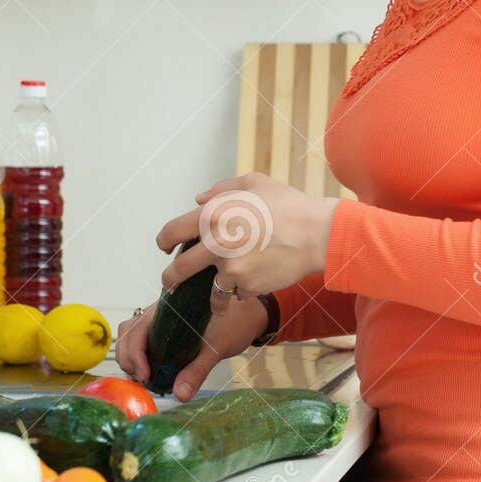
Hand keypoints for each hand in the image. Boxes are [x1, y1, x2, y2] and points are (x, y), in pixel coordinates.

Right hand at [113, 295, 271, 401]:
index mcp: (169, 308)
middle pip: (129, 332)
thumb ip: (197, 370)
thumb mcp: (217, 348)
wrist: (253, 313)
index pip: (136, 328)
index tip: (144, 375)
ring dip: (133, 356)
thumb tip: (179, 395)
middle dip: (129, 358)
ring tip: (145, 377)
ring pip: (133, 334)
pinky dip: (142, 355)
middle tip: (143, 380)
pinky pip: (145, 338)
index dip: (134, 354)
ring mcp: (163, 318)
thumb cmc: (237, 322)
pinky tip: (152, 371)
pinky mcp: (168, 328)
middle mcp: (161, 311)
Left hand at [156, 172, 338, 300]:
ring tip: (218, 299)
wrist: (316, 233)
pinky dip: (244, 291)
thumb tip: (199, 200)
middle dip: (171, 280)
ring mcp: (231, 268)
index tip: (165, 248)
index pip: (171, 231)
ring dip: (212, 296)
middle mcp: (216, 243)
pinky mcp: (247, 286)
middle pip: (178, 271)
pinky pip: (238, 294)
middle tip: (171, 284)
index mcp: (213, 215)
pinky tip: (256, 282)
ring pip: (210, 291)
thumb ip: (222, 189)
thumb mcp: (254, 183)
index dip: (163, 242)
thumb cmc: (288, 204)